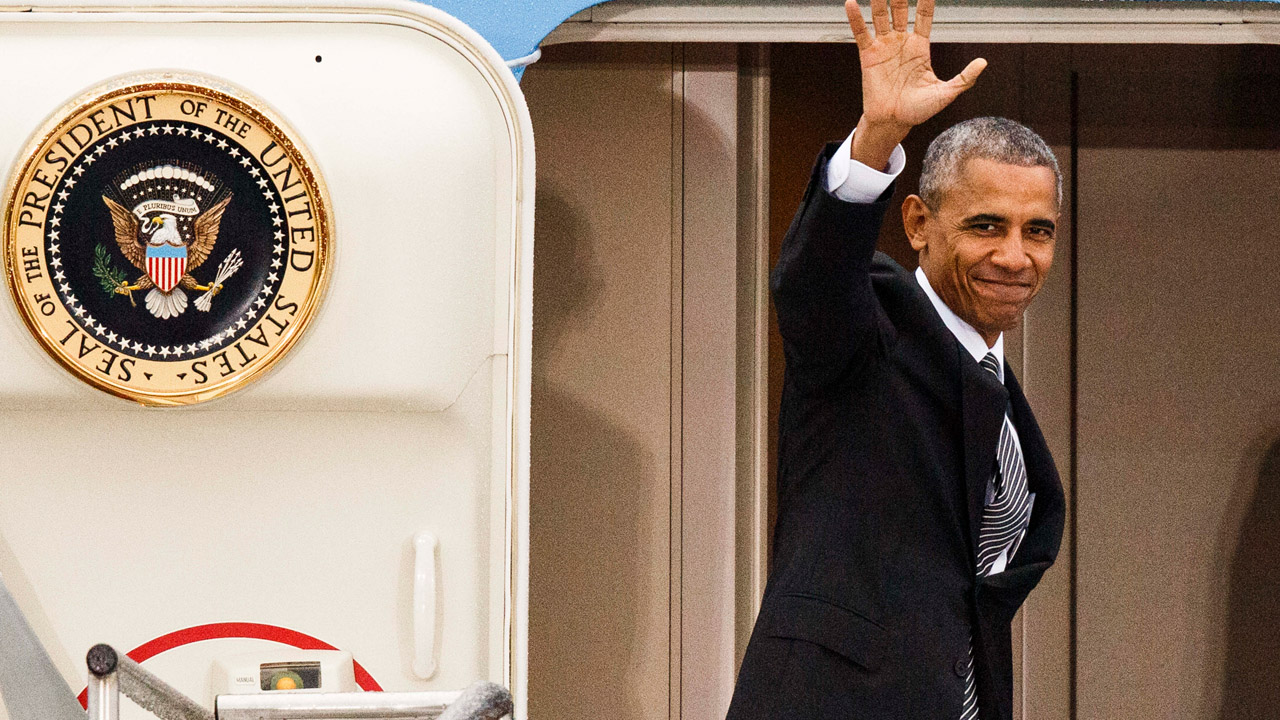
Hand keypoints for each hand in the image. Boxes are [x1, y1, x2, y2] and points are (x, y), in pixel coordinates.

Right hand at [845, 0, 986, 168]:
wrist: (893, 122)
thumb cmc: (919, 110)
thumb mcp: (946, 93)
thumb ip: (964, 78)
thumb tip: (983, 63)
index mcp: (920, 47)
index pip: (924, 15)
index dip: (926, 0)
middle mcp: (901, 42)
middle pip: (900, 9)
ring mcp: (884, 47)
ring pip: (880, 16)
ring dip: (878, 0)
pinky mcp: (868, 55)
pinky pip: (861, 33)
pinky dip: (855, 18)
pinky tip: (850, 3)